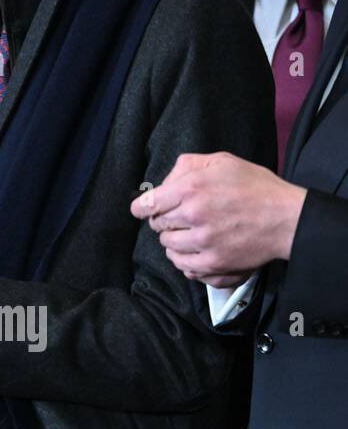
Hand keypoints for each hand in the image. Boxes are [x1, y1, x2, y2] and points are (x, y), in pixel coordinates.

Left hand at [130, 152, 306, 283]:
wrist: (288, 219)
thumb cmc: (256, 187)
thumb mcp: (222, 162)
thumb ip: (187, 166)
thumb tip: (163, 183)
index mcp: (191, 188)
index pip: (147, 203)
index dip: (141, 208)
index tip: (142, 210)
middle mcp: (193, 215)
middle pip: (157, 224)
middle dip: (163, 220)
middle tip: (178, 218)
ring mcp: (203, 242)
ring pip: (167, 246)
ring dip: (173, 240)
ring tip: (189, 234)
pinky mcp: (214, 263)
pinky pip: (182, 266)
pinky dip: (183, 259)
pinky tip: (193, 250)